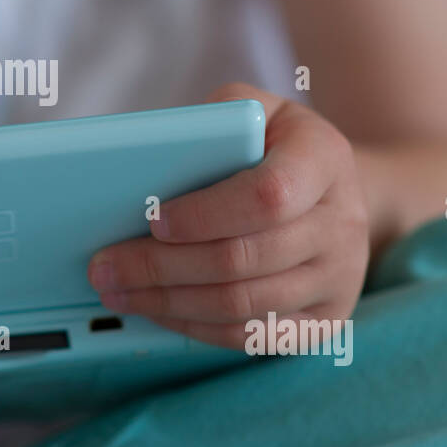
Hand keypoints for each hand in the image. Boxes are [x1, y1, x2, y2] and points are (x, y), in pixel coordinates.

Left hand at [86, 83, 369, 348]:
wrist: (336, 191)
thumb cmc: (275, 145)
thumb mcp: (254, 109)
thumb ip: (212, 119)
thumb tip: (147, 159)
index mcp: (325, 159)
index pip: (267, 195)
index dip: (205, 214)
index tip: (152, 220)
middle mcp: (343, 222)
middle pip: (244, 259)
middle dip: (162, 266)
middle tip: (104, 267)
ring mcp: (340, 278)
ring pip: (242, 306)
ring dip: (168, 302)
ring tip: (117, 292)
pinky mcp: (326, 320)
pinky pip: (251, 337)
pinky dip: (194, 327)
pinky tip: (156, 310)